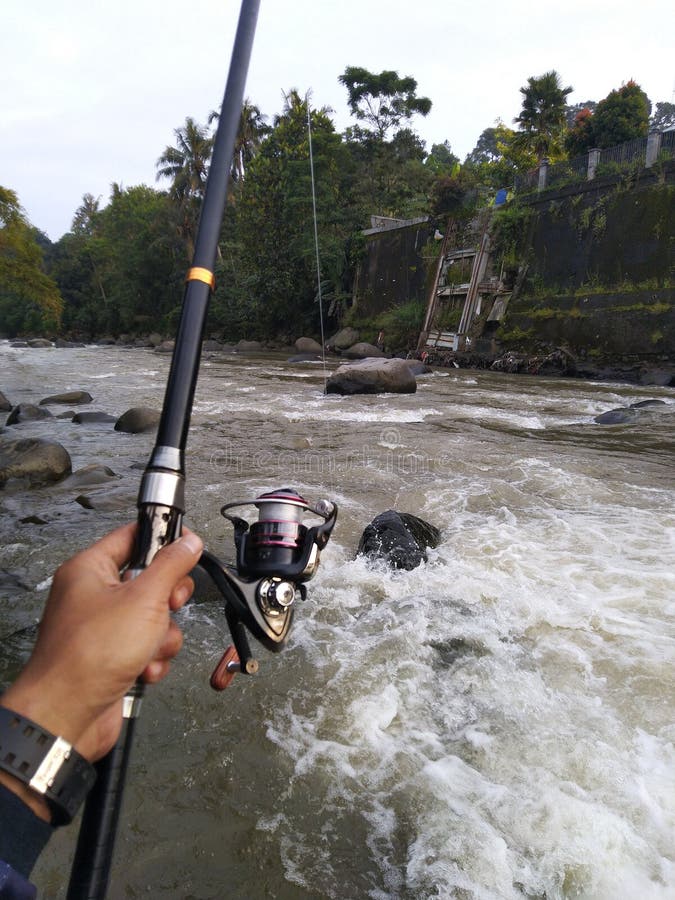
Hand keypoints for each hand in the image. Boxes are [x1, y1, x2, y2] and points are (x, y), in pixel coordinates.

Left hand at [1, 523, 202, 770]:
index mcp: (91, 570)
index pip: (132, 537)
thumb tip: (188, 543)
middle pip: (150, 580)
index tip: (189, 546)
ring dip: (162, 636)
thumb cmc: (92, 654)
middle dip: (168, 600)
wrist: (69, 715)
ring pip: (154, 617)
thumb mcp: (144, 598)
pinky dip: (152, 658)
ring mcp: (103, 628)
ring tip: (149, 648)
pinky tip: (143, 669)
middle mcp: (94, 595)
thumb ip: (171, 566)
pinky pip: (147, 646)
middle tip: (170, 605)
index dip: (163, 538)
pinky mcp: (112, 656)